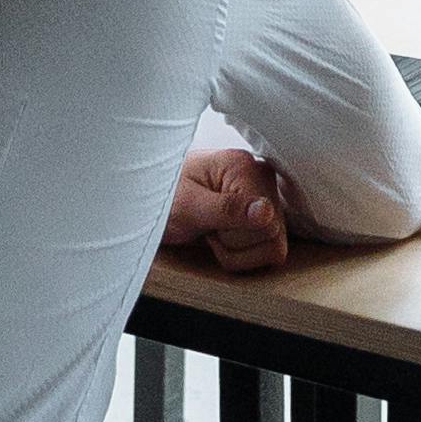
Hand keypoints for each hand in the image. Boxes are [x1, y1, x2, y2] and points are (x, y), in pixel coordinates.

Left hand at [163, 146, 298, 273]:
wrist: (147, 196)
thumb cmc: (164, 194)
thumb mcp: (188, 205)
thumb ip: (227, 209)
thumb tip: (265, 212)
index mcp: (244, 166)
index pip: (268, 221)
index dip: (236, 233)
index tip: (210, 221)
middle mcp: (261, 179)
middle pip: (273, 237)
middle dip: (235, 244)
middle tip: (208, 227)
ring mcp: (263, 199)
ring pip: (273, 248)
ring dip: (237, 252)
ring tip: (213, 231)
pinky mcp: (261, 217)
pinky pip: (267, 251)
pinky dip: (240, 255)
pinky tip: (220, 236)